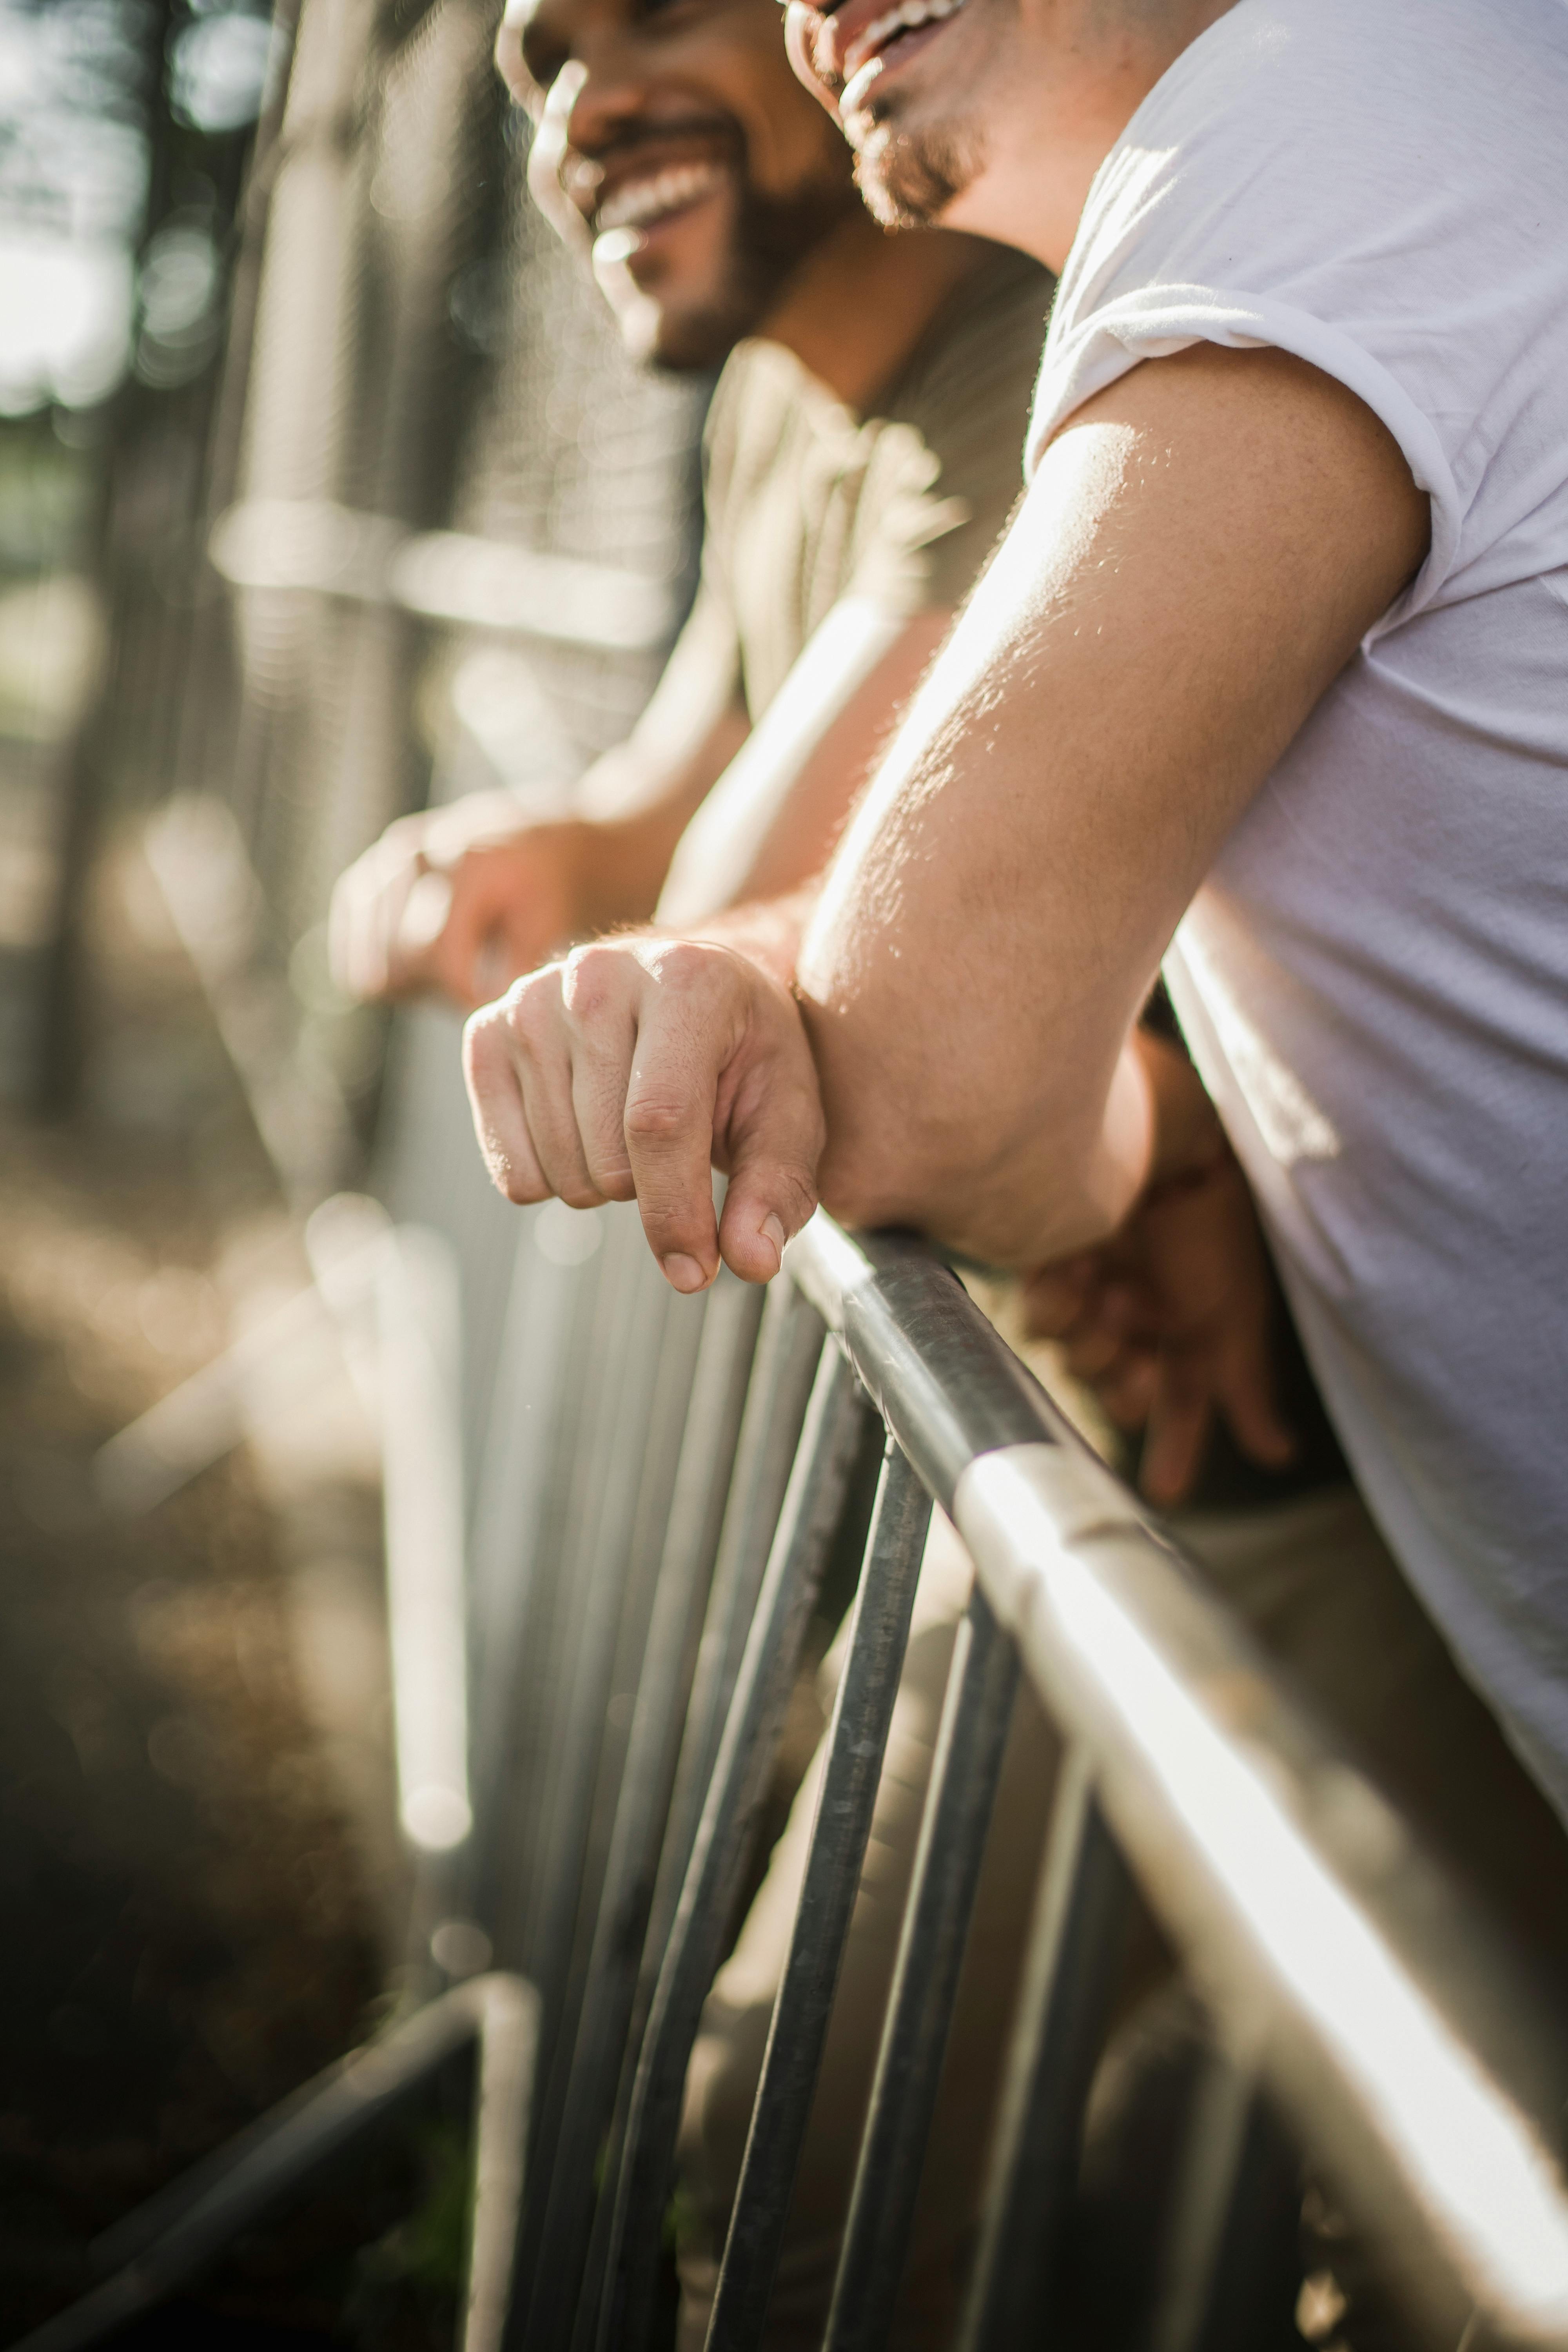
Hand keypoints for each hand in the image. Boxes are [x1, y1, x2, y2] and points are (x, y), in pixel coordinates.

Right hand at [328, 793, 587, 1008]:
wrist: (536, 842)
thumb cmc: (547, 891)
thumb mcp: (548, 926)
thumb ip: (517, 968)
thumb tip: (480, 1010)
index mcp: (467, 866)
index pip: (438, 956)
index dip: (464, 996)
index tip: (491, 1005)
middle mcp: (415, 857)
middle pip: (399, 967)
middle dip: (439, 990)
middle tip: (477, 982)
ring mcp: (383, 866)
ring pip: (373, 971)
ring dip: (413, 984)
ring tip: (456, 968)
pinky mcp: (365, 881)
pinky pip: (353, 962)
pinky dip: (388, 973)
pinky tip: (426, 962)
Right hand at [463, 933, 824, 1289]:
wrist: (691, 991)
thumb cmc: (744, 1054)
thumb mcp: (787, 1112)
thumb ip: (777, 1187)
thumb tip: (751, 1261)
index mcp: (684, 979)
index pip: (659, 1121)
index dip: (675, 1210)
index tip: (695, 1270)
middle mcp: (596, 975)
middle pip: (608, 1156)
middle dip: (651, 1194)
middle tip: (679, 1150)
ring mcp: (530, 1001)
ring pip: (560, 1169)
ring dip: (605, 1185)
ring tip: (634, 1134)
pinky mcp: (485, 1033)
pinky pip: (513, 1171)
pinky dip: (554, 1180)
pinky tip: (586, 1130)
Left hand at [1021, 1149, 1295, 1507]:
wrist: (1167, 1151)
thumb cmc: (1210, 1230)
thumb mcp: (1232, 1318)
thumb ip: (1243, 1390)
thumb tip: (1277, 1456)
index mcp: (1185, 1335)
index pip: (1176, 1409)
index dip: (1171, 1451)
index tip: (1167, 1491)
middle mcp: (1135, 1320)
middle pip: (1115, 1391)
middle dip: (1127, 1372)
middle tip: (1144, 1323)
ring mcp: (1089, 1294)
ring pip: (1074, 1358)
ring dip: (1098, 1331)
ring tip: (1120, 1283)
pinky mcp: (1047, 1265)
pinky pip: (1041, 1318)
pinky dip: (1063, 1300)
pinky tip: (1082, 1267)